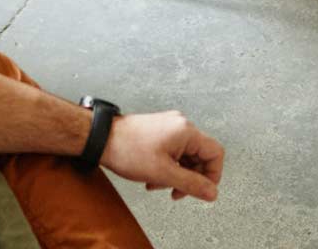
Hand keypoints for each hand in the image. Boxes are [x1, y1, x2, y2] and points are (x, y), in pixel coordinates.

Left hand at [101, 111, 224, 202]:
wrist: (102, 139)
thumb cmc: (128, 150)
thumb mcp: (164, 173)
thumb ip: (191, 184)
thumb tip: (211, 192)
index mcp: (186, 131)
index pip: (215, 153)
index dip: (212, 175)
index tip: (202, 190)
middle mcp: (180, 125)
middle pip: (200, 156)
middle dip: (189, 177)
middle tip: (175, 191)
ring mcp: (169, 127)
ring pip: (185, 156)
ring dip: (175, 174)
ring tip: (158, 183)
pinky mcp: (159, 130)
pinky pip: (173, 152)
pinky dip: (167, 167)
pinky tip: (153, 176)